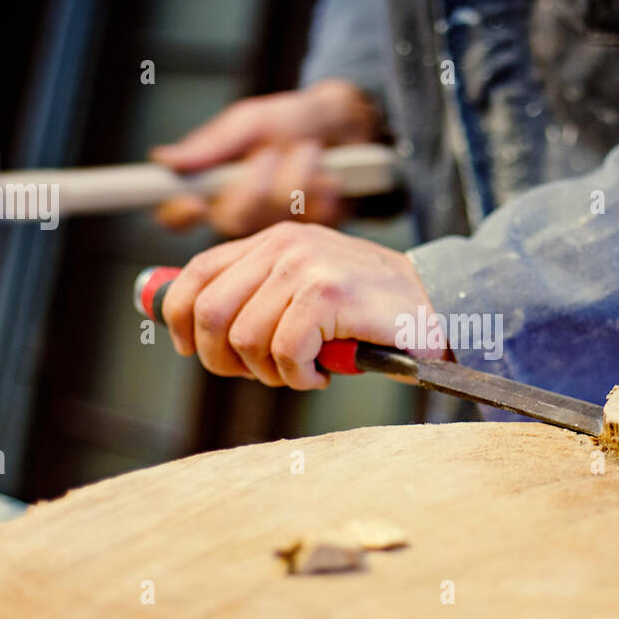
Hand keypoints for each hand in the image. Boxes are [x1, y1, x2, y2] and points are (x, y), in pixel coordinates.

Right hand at [150, 79, 381, 236]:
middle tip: (270, 153)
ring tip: (306, 150)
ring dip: (294, 171)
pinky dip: (321, 180)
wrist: (347, 126)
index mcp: (213, 186)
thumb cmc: (292, 122)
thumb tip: (164, 160)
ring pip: (275, 212)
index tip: (192, 201)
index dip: (178, 214)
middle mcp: (241, 212)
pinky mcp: (313, 230)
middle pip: (230, 220)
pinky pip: (313, 212)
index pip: (177, 214)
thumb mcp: (250, 120)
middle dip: (254, 183)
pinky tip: (326, 171)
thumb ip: (212, 144)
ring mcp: (276, 225)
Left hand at [161, 221, 446, 388]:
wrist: (438, 305)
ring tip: (302, 371)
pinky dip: (298, 376)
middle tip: (261, 373)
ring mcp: (305, 266)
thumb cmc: (371, 310)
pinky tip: (321, 373)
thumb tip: (192, 327)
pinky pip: (283, 351)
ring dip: (270, 373)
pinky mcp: (327, 293)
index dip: (180, 319)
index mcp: (272, 241)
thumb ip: (258, 296)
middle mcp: (283, 246)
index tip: (195, 350)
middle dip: (224, 359)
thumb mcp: (306, 289)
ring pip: (245, 339)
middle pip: (207, 312)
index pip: (195, 275)